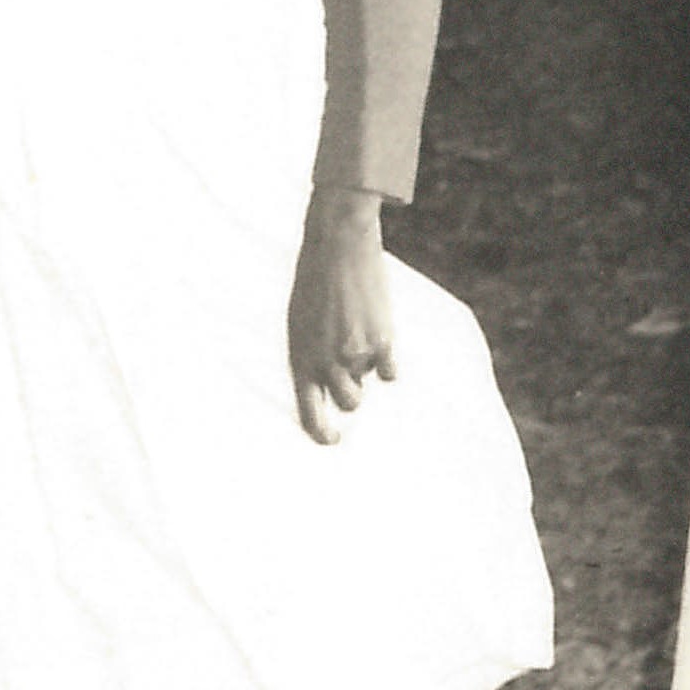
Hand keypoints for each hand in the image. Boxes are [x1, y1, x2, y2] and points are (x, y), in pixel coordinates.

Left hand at [288, 187, 396, 437]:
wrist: (337, 248)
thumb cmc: (313, 284)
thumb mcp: (299, 325)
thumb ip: (312, 357)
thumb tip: (331, 387)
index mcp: (300, 359)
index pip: (310, 413)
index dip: (321, 433)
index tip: (332, 441)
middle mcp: (328, 362)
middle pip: (350, 401)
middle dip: (352, 390)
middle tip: (351, 365)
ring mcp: (357, 353)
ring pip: (369, 379)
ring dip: (367, 365)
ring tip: (357, 330)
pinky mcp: (383, 340)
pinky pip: (390, 371)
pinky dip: (387, 359)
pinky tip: (379, 333)